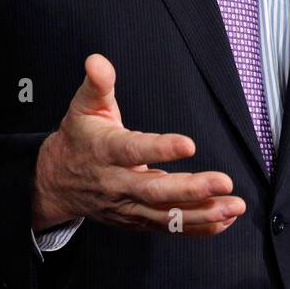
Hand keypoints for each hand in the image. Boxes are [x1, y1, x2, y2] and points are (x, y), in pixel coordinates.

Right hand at [31, 54, 245, 236]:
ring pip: (165, 214)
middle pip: (155, 190)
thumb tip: (97, 60)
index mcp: (106, 151)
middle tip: (224, 182)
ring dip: (202, 213)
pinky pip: (167, 227)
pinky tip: (223, 221)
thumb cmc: (78, 139)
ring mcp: (127, 206)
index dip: (160, 149)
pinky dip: (196, 228)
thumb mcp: (84, 107)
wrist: (56, 183)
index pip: (133, 151)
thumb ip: (97, 84)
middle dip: (192, 189)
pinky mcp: (136, 220)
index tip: (189, 144)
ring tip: (233, 206)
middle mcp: (117, 183)